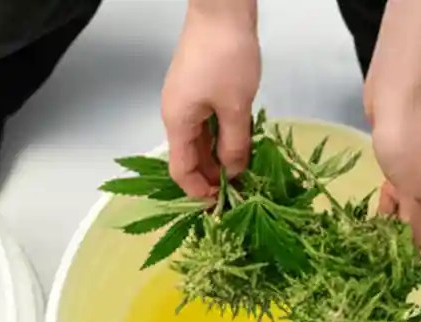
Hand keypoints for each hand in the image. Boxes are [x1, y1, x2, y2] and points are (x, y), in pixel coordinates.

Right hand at [161, 4, 260, 197]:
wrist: (221, 11)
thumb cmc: (225, 56)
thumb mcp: (236, 107)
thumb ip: (235, 144)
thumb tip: (234, 172)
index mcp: (178, 121)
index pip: (180, 170)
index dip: (199, 191)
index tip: (221, 203)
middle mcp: (176, 113)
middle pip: (189, 156)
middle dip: (211, 176)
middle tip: (239, 190)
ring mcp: (186, 100)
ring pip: (200, 139)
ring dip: (218, 156)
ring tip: (244, 169)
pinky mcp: (198, 88)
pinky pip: (206, 122)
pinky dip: (221, 136)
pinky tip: (240, 142)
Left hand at [365, 77, 420, 266]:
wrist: (401, 84)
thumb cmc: (410, 135)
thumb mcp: (412, 187)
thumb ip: (413, 220)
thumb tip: (415, 247)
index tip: (416, 270)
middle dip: (415, 240)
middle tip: (389, 260)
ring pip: (415, 204)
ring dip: (399, 222)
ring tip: (377, 241)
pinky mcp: (407, 154)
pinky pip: (402, 188)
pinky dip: (392, 202)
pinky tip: (375, 213)